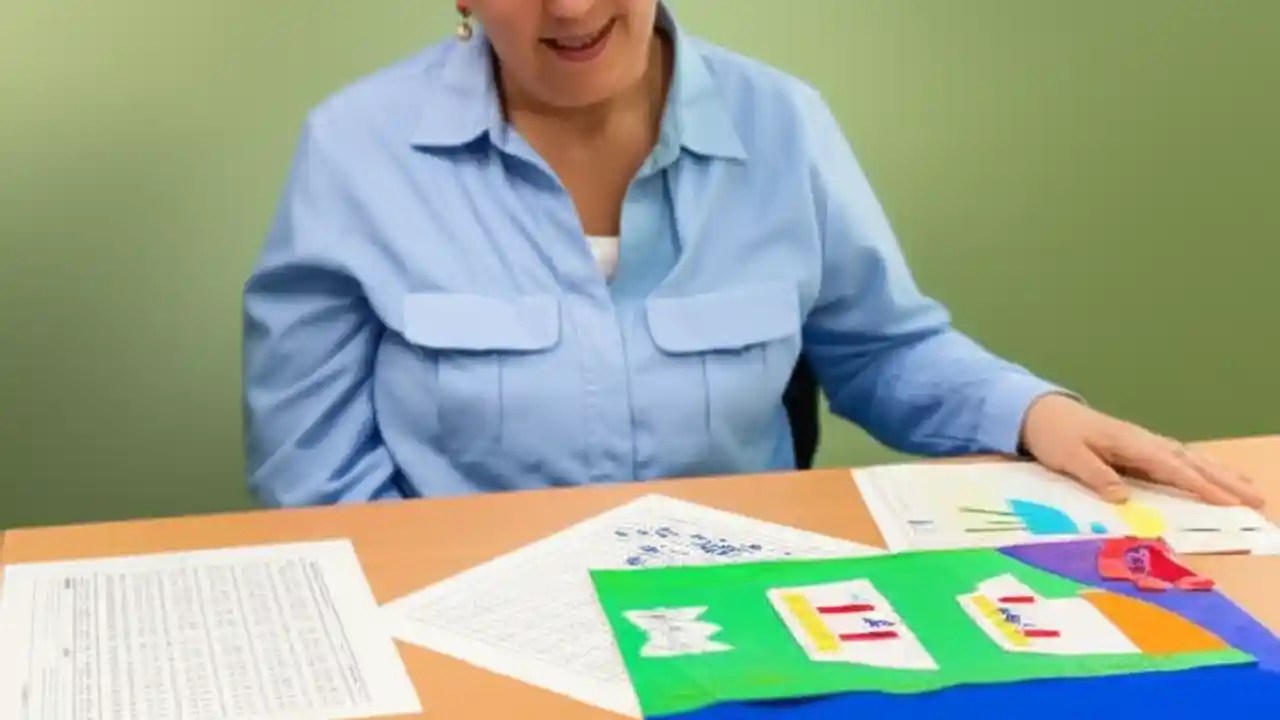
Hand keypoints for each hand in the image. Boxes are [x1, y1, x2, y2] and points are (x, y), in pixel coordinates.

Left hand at [1018, 394, 1264, 508]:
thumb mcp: (1068, 457)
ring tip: (1249, 490)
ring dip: (1220, 475)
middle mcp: (1144, 442)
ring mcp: (1144, 444)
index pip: (1172, 467)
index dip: (1201, 486)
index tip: (1228, 502)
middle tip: (1258, 500)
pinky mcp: (1139, 449)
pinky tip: (1214, 477)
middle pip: (1192, 462)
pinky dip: (1201, 469)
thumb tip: (1124, 496)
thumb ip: (1095, 475)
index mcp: (1130, 443)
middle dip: (1225, 482)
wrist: (1042, 412)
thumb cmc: (1055, 435)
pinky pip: (1178, 460)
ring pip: (1191, 460)